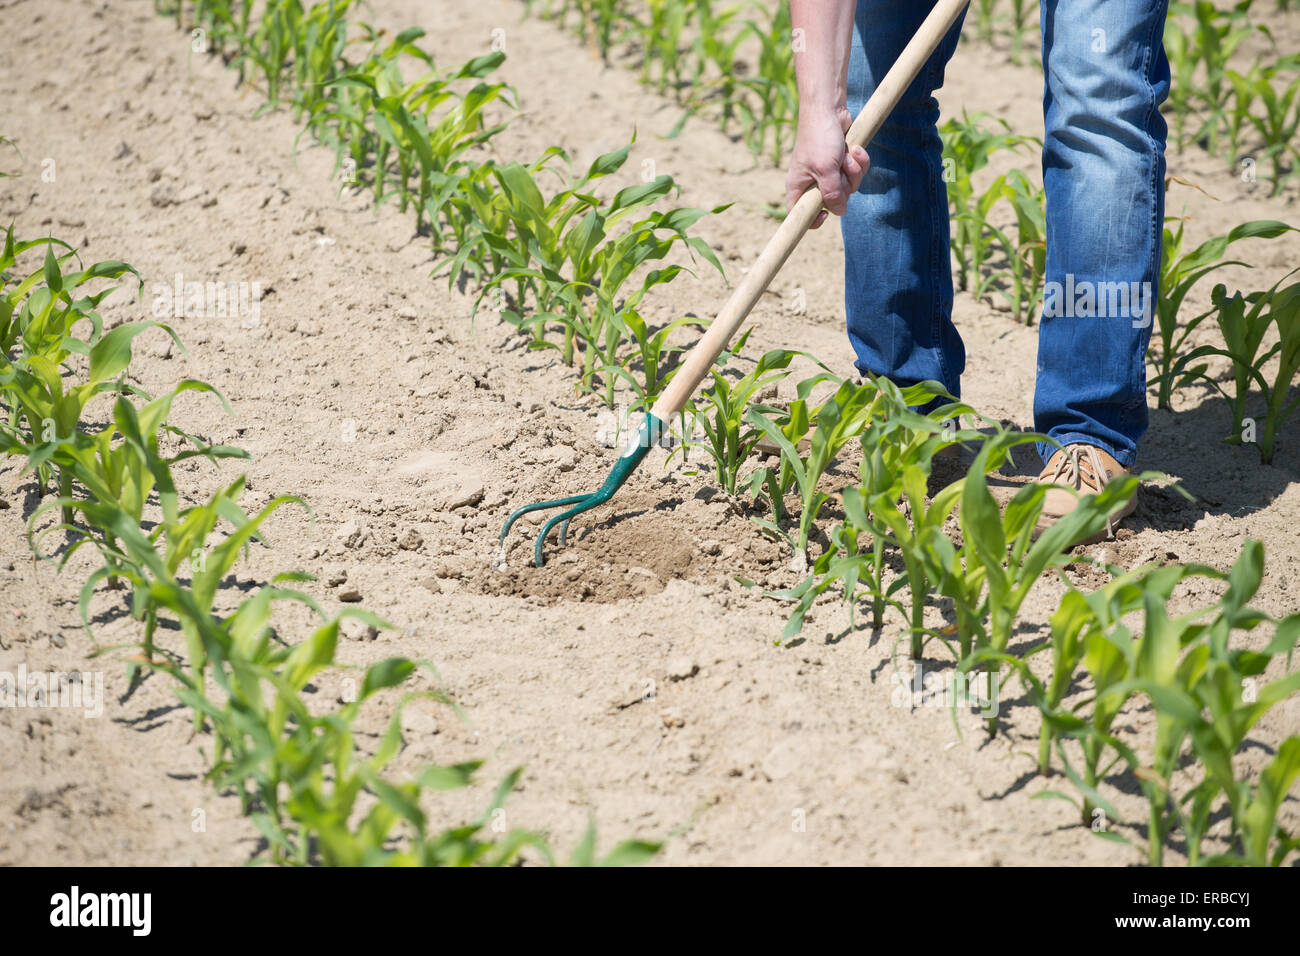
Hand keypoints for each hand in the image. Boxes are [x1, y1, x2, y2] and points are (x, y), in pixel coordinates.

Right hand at [785, 106, 868, 228]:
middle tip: (839, 170)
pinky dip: (859, 161)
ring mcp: (828, 173)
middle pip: (833, 202)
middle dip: (843, 186)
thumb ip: (832, 194)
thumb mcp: (825, 170)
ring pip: (849, 187)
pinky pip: (856, 173)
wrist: (828, 109)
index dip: (812, 219)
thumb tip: (839, 211)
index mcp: (799, 186)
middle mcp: (812, 182)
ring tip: (847, 155)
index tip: (824, 214)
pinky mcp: (842, 163)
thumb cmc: (819, 138)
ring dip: (853, 171)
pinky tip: (854, 148)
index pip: (799, 213)